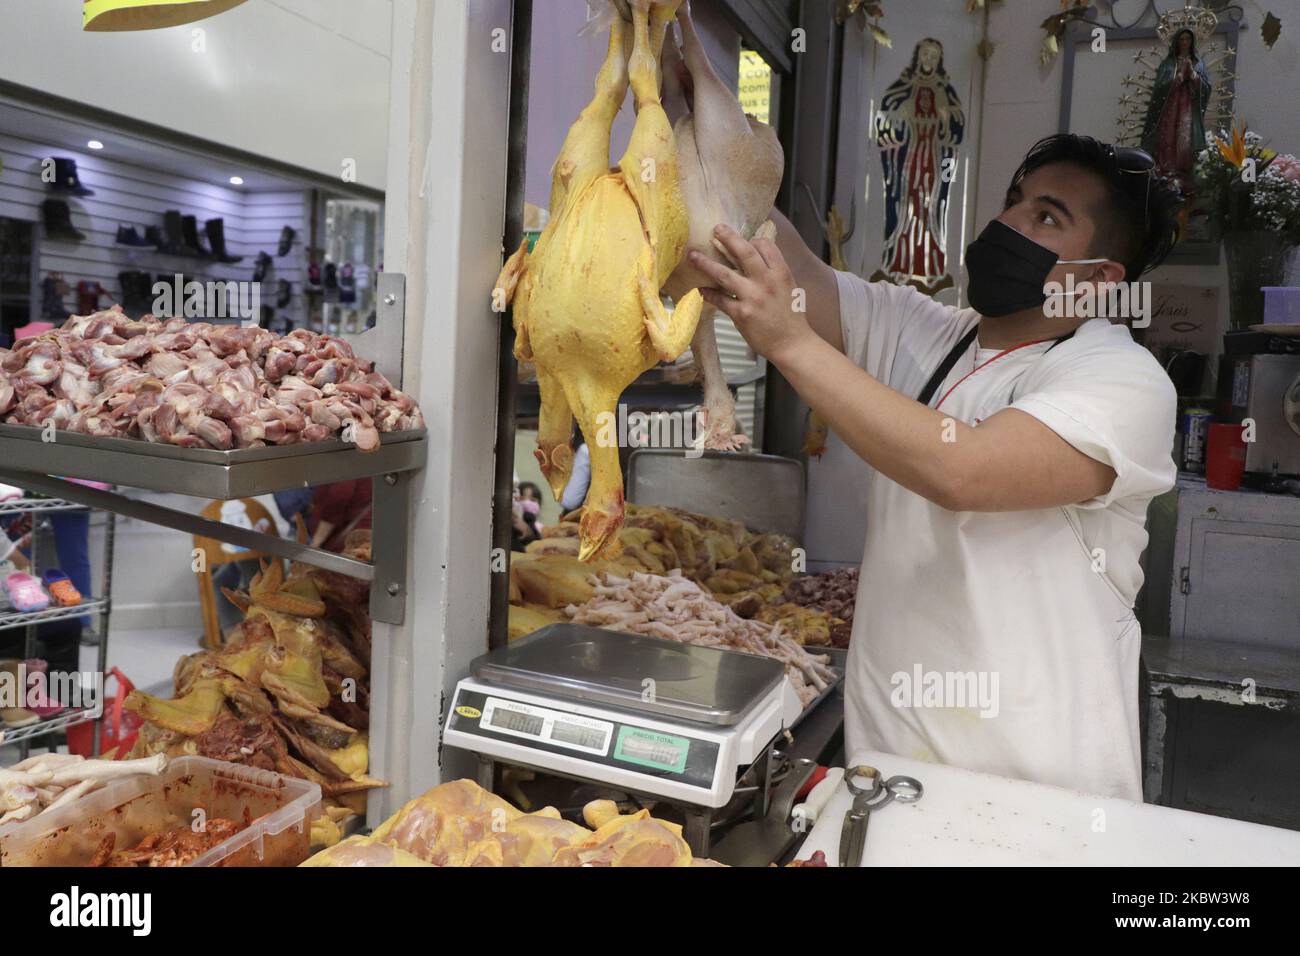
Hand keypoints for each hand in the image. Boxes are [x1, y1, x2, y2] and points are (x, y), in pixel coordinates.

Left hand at [691, 224, 814, 365]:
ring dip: (706, 264)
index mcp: (781, 273)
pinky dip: (709, 294)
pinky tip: (700, 290)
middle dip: (728, 238)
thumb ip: (773, 272)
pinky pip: (720, 300)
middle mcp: (767, 282)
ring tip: (693, 256)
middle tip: (716, 229)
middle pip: (744, 253)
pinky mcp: (741, 314)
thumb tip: (757, 258)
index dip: (752, 240)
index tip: (743, 240)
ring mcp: (753, 298)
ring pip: (725, 275)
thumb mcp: (789, 287)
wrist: (793, 344)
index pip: (764, 246)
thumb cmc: (791, 316)